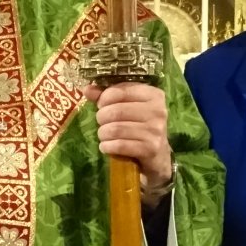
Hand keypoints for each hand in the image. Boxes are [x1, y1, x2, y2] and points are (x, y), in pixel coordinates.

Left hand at [88, 82, 172, 201]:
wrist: (158, 155)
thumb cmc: (139, 126)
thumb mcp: (127, 107)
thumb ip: (108, 96)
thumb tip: (87, 89)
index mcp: (153, 95)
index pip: (119, 91)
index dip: (104, 98)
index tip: (102, 106)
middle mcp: (157, 111)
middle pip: (115, 111)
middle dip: (101, 118)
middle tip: (102, 123)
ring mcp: (155, 130)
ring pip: (115, 129)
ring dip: (103, 133)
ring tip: (104, 135)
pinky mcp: (150, 148)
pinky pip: (119, 145)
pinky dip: (107, 146)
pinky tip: (106, 147)